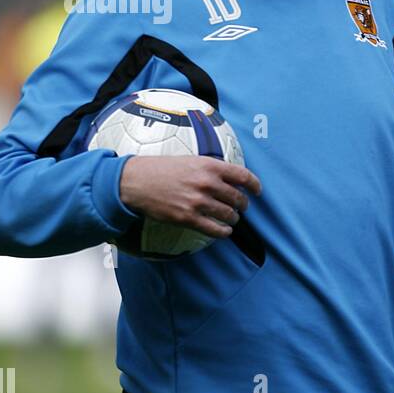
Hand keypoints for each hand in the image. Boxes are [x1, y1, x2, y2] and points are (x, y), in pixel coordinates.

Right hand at [119, 156, 261, 239]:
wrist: (135, 182)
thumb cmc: (161, 169)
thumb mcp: (190, 160)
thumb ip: (211, 169)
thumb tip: (230, 179)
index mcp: (209, 166)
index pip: (243, 176)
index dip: (255, 185)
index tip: (258, 191)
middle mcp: (207, 183)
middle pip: (238, 198)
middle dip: (243, 204)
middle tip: (241, 207)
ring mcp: (198, 202)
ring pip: (229, 215)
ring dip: (234, 218)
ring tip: (232, 218)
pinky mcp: (188, 218)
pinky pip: (215, 229)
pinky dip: (224, 232)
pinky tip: (224, 231)